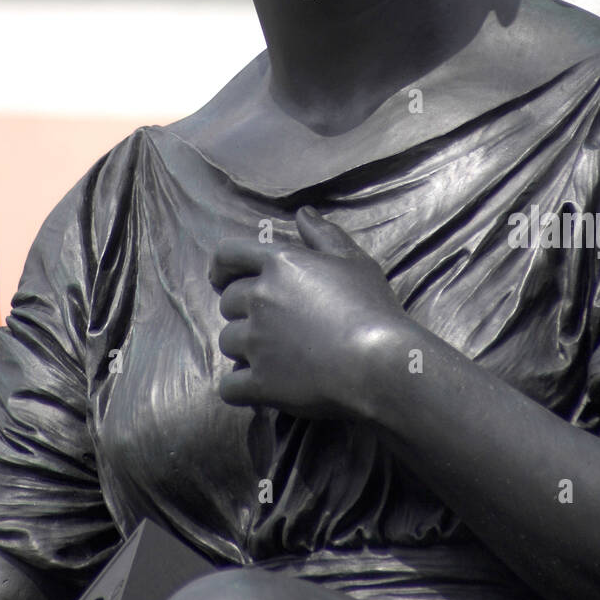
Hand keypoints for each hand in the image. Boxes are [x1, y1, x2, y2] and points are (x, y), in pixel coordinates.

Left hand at [209, 205, 407, 418]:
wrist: (378, 362)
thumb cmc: (371, 307)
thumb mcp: (352, 260)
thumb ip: (323, 233)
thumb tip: (302, 212)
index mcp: (279, 263)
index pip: (228, 254)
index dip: (220, 265)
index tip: (220, 277)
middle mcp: (259, 298)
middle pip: (227, 301)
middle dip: (240, 311)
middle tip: (266, 322)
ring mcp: (256, 342)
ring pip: (227, 342)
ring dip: (242, 348)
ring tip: (270, 355)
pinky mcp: (259, 382)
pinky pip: (230, 386)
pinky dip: (239, 387)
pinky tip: (256, 387)